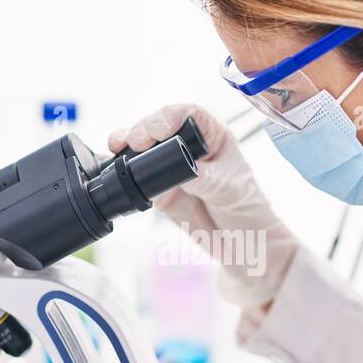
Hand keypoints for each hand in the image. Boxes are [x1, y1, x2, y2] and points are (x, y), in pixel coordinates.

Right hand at [107, 104, 298, 307]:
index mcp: (214, 137)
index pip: (189, 115)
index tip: (157, 130)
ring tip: (116, 148)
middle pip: (159, 127)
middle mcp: (189, 148)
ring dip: (125, 145)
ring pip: (142, 149)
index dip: (169, 116)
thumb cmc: (248, 212)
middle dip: (141, 129)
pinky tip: (115, 171)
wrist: (242, 248)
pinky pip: (136, 178)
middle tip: (131, 142)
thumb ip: (208, 179)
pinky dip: (122, 172)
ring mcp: (171, 169)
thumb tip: (184, 170)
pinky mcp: (159, 190)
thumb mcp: (232, 192)